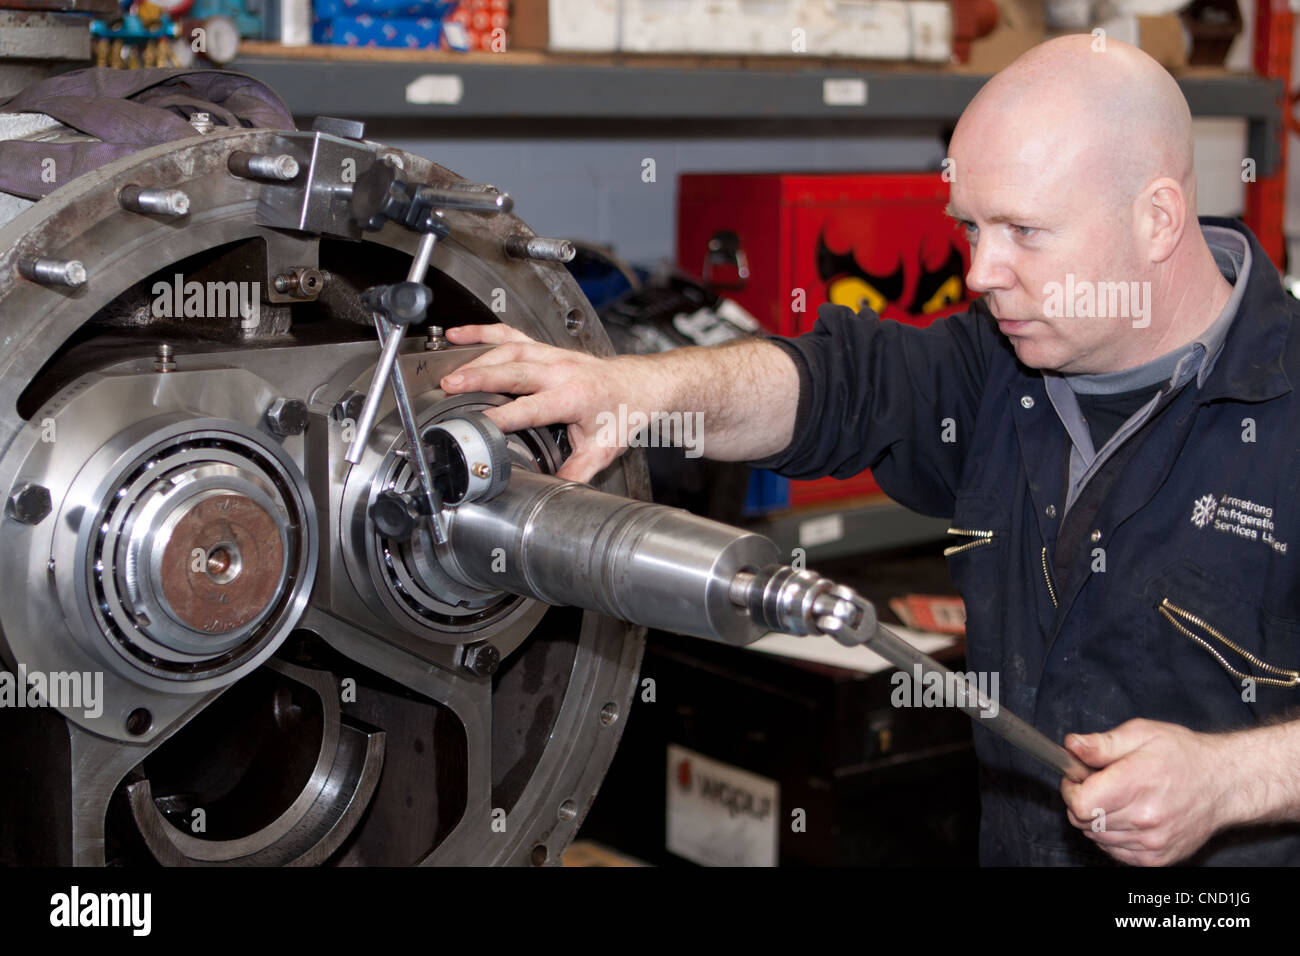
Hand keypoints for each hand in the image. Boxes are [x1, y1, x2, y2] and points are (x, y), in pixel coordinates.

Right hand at [439, 323, 655, 482]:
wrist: (641, 384)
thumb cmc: (625, 411)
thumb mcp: (604, 450)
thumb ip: (577, 473)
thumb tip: (552, 493)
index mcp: (575, 396)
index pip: (533, 408)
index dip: (504, 417)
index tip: (479, 426)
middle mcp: (562, 371)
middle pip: (515, 370)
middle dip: (480, 377)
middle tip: (451, 387)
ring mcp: (552, 355)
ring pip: (510, 349)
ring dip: (478, 358)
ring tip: (450, 371)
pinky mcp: (545, 348)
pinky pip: (512, 334)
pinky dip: (483, 332)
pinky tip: (459, 335)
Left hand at [1060, 718, 1232, 865]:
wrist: (1224, 784)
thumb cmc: (1183, 755)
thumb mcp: (1141, 734)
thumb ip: (1102, 743)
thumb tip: (1071, 746)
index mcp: (1136, 784)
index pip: (1080, 804)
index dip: (1071, 790)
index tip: (1077, 778)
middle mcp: (1145, 818)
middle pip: (1084, 822)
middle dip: (1082, 802)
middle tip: (1098, 785)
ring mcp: (1152, 842)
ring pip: (1098, 838)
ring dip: (1096, 820)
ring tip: (1117, 799)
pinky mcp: (1158, 858)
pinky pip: (1116, 852)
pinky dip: (1112, 836)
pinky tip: (1125, 817)